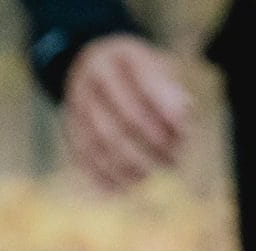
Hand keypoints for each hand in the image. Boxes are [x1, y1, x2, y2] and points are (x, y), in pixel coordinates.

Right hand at [63, 35, 192, 192]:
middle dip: (153, 143)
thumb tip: (182, 116)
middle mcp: (93, 78)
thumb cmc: (132, 69)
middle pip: (125, 116)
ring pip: (101, 141)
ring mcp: (76, 104)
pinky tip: (120, 189)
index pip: (146, 84)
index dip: (167, 110)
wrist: (88, 63)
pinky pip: (82, 155)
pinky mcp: (68, 126)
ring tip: (149, 177)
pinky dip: (101, 176)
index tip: (186, 133)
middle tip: (173, 161)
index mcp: (118, 56)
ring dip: (129, 164)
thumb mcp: (153, 63)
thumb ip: (169, 87)